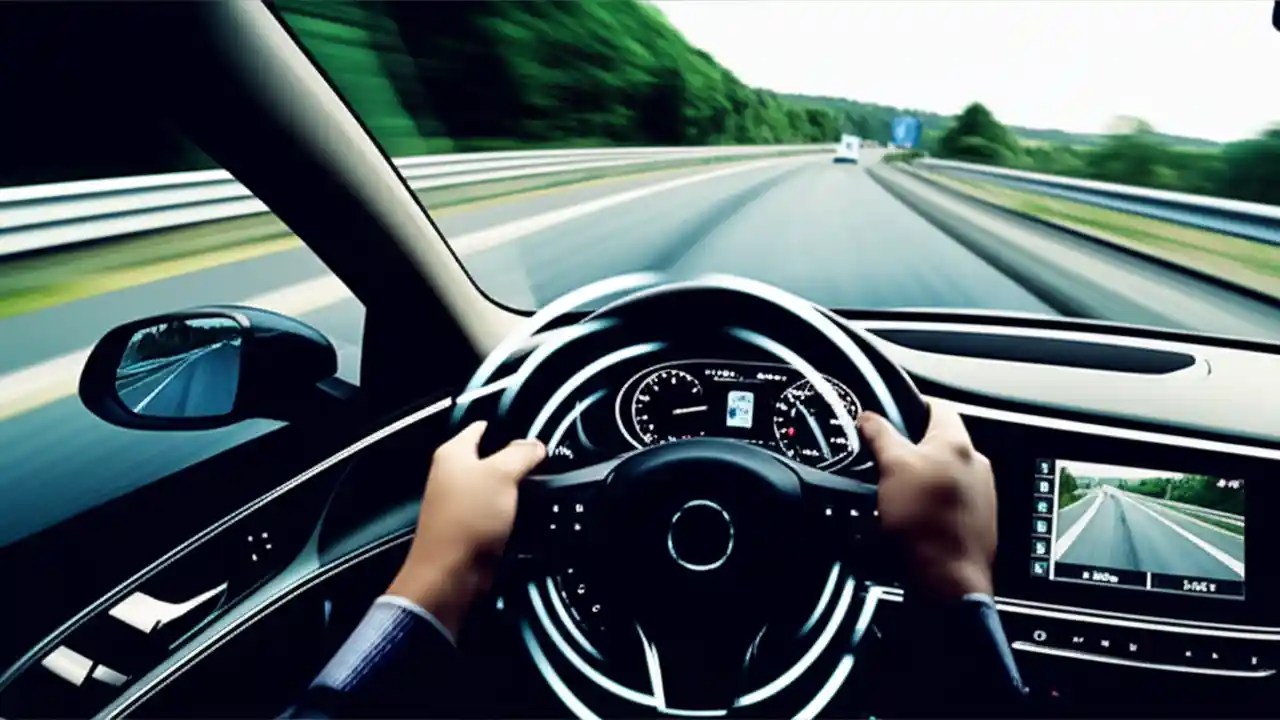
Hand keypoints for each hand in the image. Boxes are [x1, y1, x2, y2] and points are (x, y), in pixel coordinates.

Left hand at [388, 421, 545, 635]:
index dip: (506, 426)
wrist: (452, 574)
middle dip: (518, 461)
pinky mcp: (472, 528)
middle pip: (492, 458)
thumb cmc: (469, 518)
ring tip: (544, 488)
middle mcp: (453, 475)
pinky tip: (533, 515)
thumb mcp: (501, 474)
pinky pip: (499, 512)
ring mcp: (462, 503)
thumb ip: (521, 454)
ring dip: (518, 489)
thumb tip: (536, 445)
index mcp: (453, 454)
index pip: (480, 427)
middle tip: (545, 462)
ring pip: (498, 487)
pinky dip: (515, 512)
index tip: (532, 432)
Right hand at [859, 400, 996, 599]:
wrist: (946, 581)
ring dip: (919, 479)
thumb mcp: (891, 468)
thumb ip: (880, 435)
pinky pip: (948, 502)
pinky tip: (910, 520)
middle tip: (884, 461)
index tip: (889, 417)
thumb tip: (869, 417)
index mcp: (958, 443)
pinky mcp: (976, 521)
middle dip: (910, 449)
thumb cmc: (924, 524)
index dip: (909, 406)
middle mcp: (976, 465)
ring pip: (942, 473)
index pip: (937, 406)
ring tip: (894, 496)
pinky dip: (929, 505)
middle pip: (938, 442)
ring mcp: (981, 495)